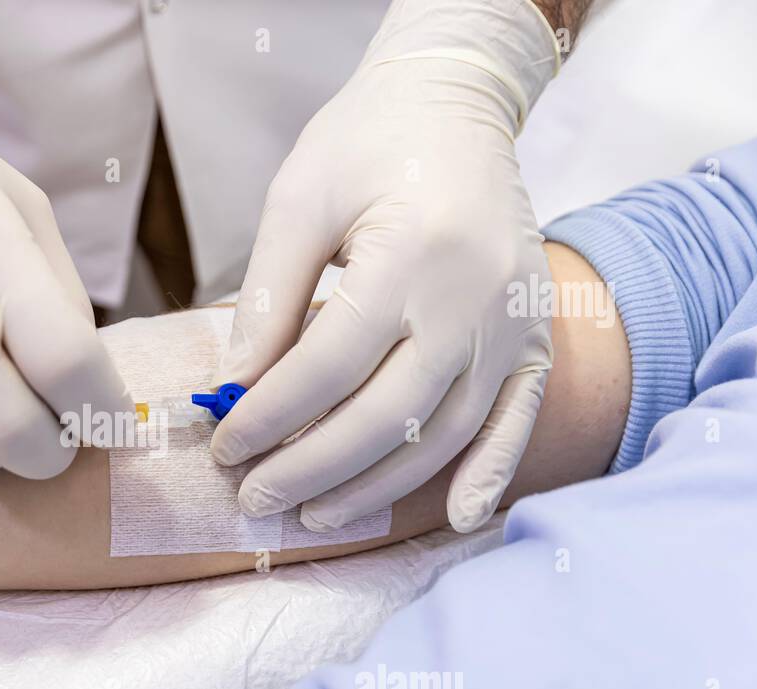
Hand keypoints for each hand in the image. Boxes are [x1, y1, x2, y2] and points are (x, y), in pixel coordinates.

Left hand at [212, 0, 558, 532]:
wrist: (455, 101)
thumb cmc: (367, 141)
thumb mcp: (297, 201)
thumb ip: (267, 300)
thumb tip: (233, 389)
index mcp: (414, 253)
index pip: (327, 366)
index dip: (269, 417)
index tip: (222, 445)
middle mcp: (476, 298)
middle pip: (386, 415)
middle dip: (310, 468)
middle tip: (254, 496)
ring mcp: (513, 324)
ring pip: (444, 433)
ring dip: (376, 487)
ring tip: (315, 516)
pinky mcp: (533, 335)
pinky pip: (517, 419)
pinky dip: (489, 473)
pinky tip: (457, 520)